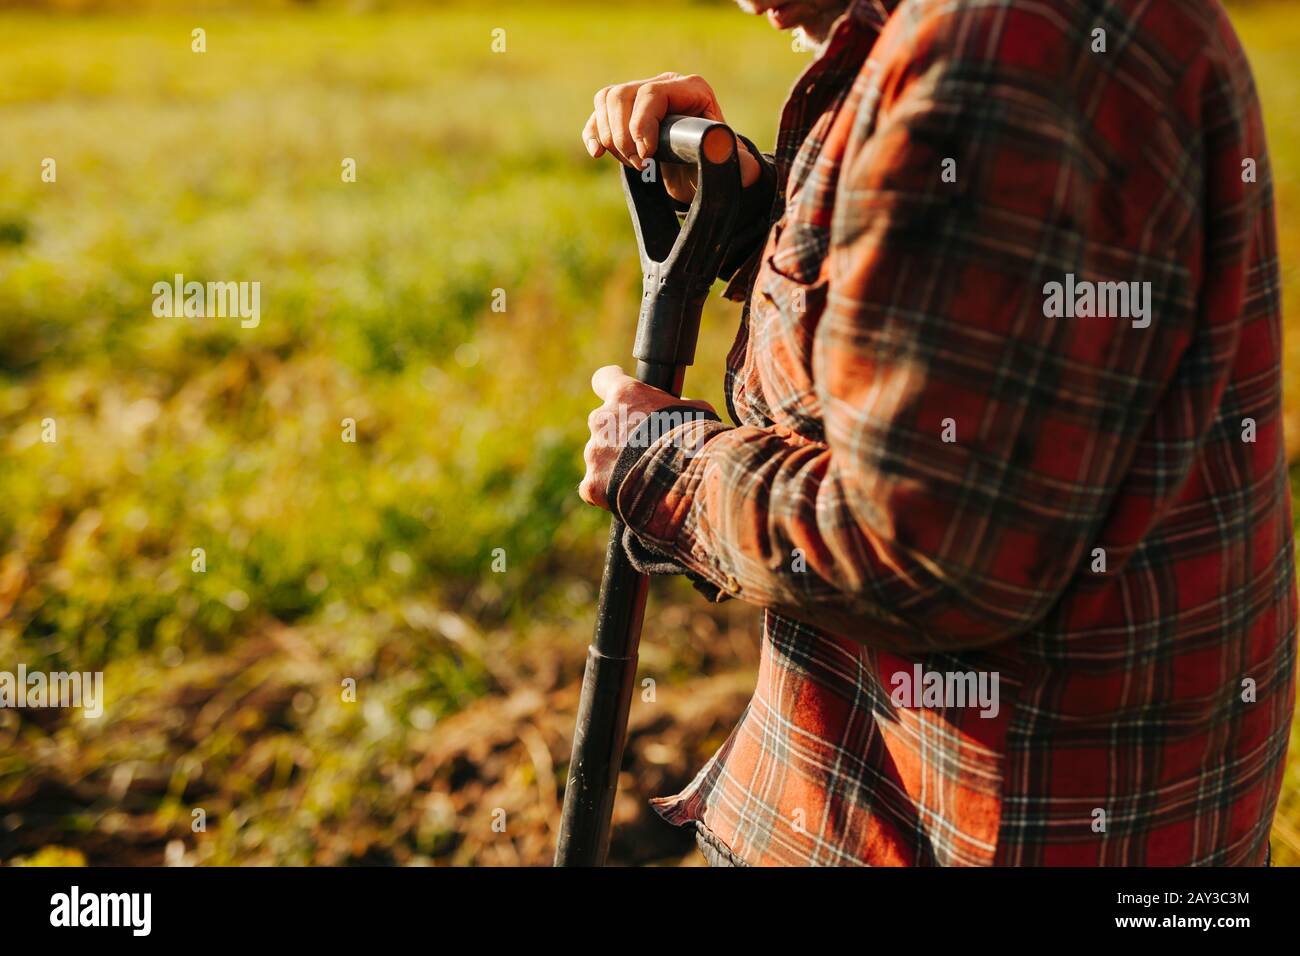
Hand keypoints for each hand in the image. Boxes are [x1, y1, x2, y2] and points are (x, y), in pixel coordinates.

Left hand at [579, 365, 716, 510]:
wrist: (683, 480)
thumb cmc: (694, 441)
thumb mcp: (696, 412)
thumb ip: (681, 404)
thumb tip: (682, 407)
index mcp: (624, 395)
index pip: (604, 379)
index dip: (610, 385)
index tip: (616, 392)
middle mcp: (602, 419)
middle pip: (603, 424)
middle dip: (618, 435)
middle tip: (642, 450)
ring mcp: (594, 452)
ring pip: (600, 457)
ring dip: (615, 464)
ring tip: (642, 478)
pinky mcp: (592, 483)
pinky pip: (595, 486)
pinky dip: (608, 491)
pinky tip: (630, 496)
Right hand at [581, 72, 761, 202]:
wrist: (702, 170)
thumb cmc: (716, 162)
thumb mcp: (728, 162)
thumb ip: (738, 162)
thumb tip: (745, 168)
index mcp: (691, 89)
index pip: (653, 94)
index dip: (642, 123)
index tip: (646, 155)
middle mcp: (664, 85)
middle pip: (623, 94)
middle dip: (624, 135)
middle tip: (641, 165)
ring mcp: (640, 95)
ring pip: (607, 99)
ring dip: (609, 135)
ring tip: (631, 163)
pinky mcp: (622, 113)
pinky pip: (597, 113)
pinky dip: (593, 133)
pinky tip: (598, 154)